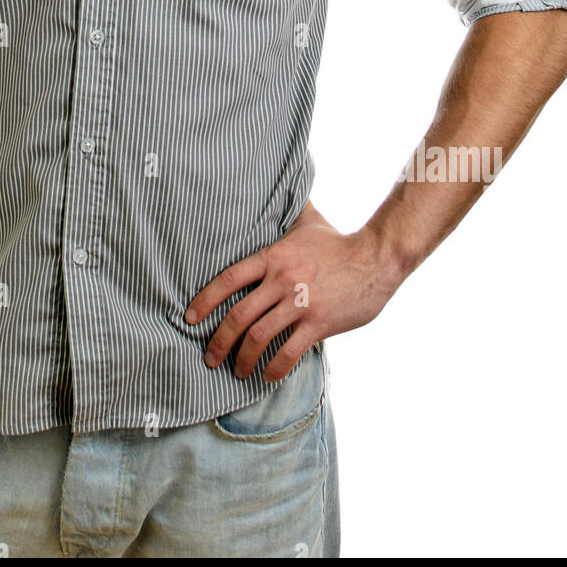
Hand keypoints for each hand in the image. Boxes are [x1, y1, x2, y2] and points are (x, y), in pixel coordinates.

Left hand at [183, 201, 401, 382]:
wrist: (376, 258)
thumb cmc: (339, 242)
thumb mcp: (307, 222)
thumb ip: (286, 213)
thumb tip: (277, 190)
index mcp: (273, 258)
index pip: (229, 279)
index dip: (205, 300)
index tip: (190, 318)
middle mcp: (282, 280)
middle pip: (238, 315)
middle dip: (219, 341)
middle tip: (210, 358)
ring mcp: (300, 303)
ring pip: (259, 337)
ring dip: (243, 359)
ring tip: (238, 371)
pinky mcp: (319, 323)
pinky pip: (288, 352)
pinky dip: (274, 368)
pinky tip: (268, 376)